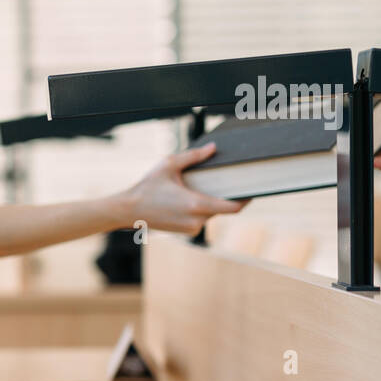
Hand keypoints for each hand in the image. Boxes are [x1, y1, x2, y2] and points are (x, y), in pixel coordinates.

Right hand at [118, 142, 246, 232]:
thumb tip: (214, 148)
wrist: (128, 210)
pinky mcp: (186, 231)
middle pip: (221, 208)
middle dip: (223, 195)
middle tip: (224, 181)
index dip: (245, 199)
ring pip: (211, 213)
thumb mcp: (170, 165)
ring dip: (210, 202)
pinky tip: (188, 198)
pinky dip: (200, 209)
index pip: (232, 207)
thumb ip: (194, 156)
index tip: (253, 191)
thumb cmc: (147, 187)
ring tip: (198, 188)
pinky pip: (201, 219)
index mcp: (197, 204)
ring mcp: (192, 229)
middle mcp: (197, 220)